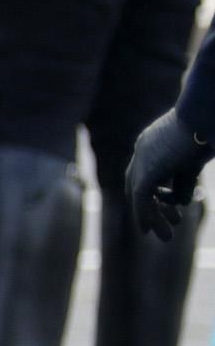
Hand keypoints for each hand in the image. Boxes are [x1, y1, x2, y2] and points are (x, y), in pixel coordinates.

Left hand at [126, 108, 212, 240]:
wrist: (206, 109)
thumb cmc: (208, 126)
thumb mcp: (195, 157)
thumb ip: (184, 178)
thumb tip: (178, 200)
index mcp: (153, 142)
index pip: (147, 171)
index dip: (157, 192)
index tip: (172, 207)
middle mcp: (143, 149)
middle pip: (137, 183)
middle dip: (151, 206)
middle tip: (170, 223)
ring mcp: (143, 157)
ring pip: (138, 193)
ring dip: (151, 216)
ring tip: (165, 236)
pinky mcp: (148, 168)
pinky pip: (141, 196)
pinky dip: (144, 214)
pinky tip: (150, 231)